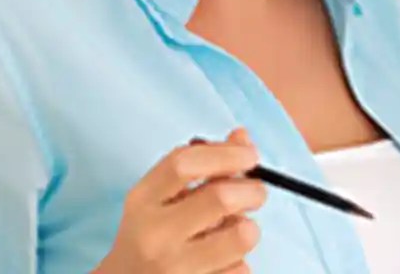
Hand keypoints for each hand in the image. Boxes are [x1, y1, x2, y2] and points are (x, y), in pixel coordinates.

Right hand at [93, 128, 265, 273]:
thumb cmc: (150, 233)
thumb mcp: (160, 196)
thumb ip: (200, 165)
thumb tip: (243, 138)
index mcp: (143, 200)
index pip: (184, 164)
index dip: (224, 154)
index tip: (249, 155)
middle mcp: (155, 234)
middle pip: (221, 198)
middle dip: (252, 189)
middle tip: (257, 192)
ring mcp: (175, 268)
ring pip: (240, 236)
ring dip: (249, 227)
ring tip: (239, 228)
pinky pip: (241, 269)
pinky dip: (240, 259)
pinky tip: (223, 259)